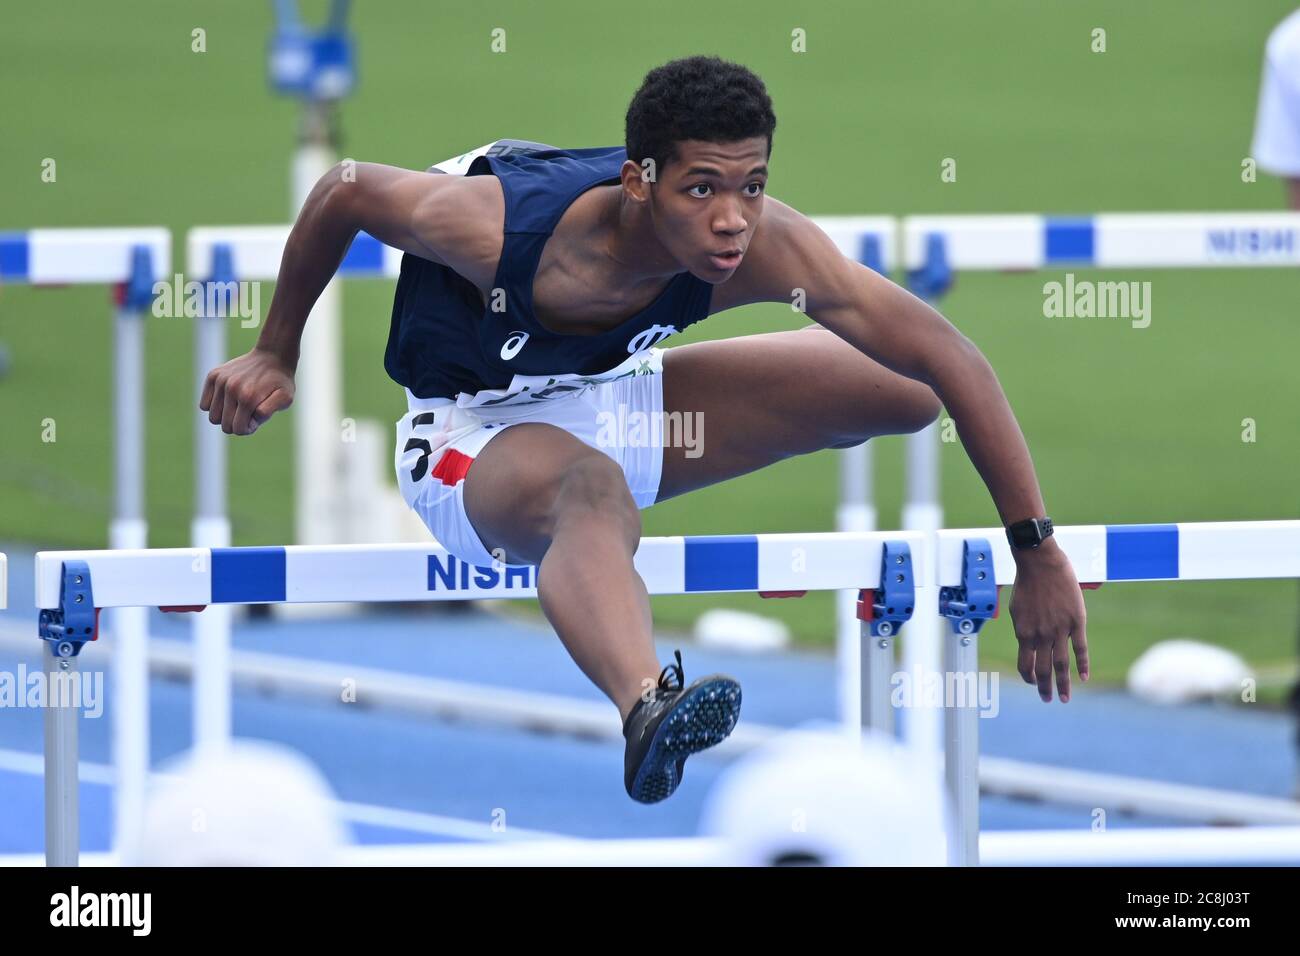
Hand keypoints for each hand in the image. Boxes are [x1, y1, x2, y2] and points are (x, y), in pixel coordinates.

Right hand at [199, 347, 295, 435]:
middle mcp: (231, 388)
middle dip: (236, 423)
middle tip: (248, 412)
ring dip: (225, 415)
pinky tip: (229, 399)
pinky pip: (205, 404)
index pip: (237, 429)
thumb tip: (250, 420)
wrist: (273, 356)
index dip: (248, 428)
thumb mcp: (286, 399)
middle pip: (224, 425)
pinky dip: (215, 406)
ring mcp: (220, 380)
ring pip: (213, 416)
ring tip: (239, 405)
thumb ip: (268, 412)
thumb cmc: (281, 382)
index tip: (255, 419)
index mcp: (248, 397)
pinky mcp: (213, 375)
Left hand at [1007, 540, 1089, 701]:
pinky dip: (1082, 665)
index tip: (1032, 683)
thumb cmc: (1026, 583)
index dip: (1028, 677)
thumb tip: (1025, 640)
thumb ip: (1023, 627)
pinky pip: (1080, 649)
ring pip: (1061, 664)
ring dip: (1062, 684)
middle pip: (1043, 670)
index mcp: (1023, 633)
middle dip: (1044, 688)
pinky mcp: (1077, 623)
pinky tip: (1083, 678)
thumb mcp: (1016, 609)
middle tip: (1048, 700)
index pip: (1025, 664)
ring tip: (1064, 698)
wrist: (1041, 564)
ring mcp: (1059, 630)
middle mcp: (1040, 636)